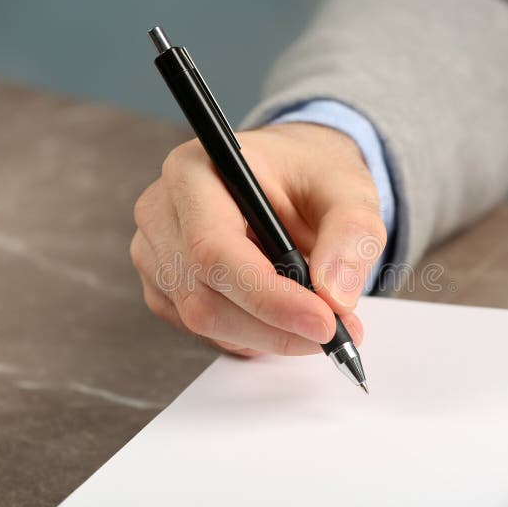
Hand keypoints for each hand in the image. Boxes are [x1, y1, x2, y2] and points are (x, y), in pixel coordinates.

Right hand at [130, 123, 385, 356]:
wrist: (291, 180)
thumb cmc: (309, 176)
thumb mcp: (349, 190)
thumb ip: (351, 233)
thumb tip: (335, 294)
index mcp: (194, 171)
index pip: (214, 250)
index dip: (269, 297)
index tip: (324, 322)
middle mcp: (162, 212)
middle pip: (204, 298)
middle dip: (276, 327)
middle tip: (336, 332)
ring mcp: (155, 253)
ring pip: (204, 322)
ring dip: (269, 334)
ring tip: (316, 315)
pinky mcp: (164, 287)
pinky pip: (203, 332)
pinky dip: (251, 335)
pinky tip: (280, 313)